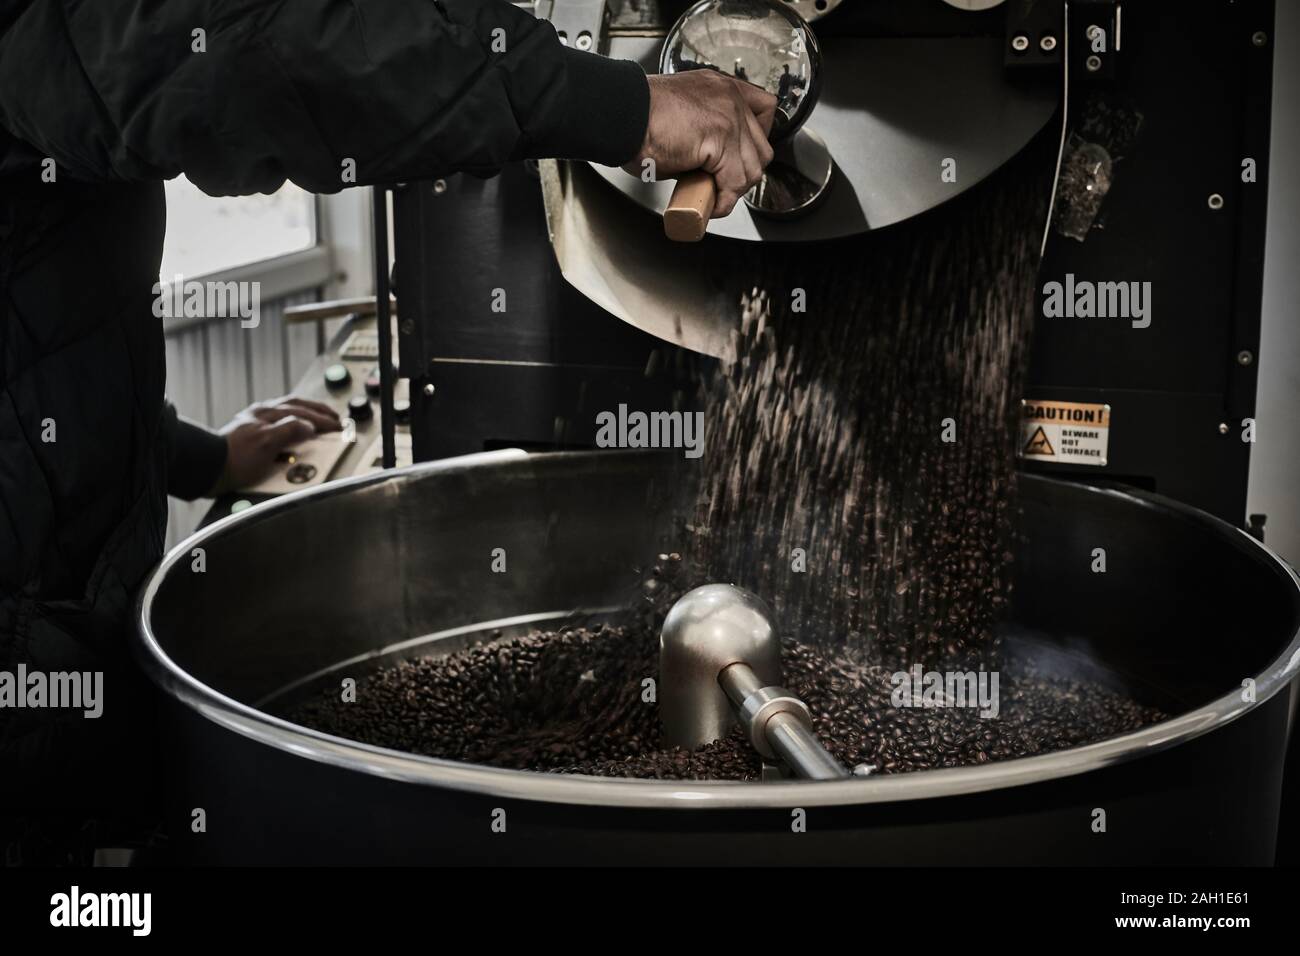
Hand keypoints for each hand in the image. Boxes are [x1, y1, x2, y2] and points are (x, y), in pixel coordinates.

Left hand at [213, 396, 340, 493]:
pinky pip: (276, 421)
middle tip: (334, 418)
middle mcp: (261, 414)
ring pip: (285, 411)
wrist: (208, 468)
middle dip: (317, 411)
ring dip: (304, 413)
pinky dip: (291, 423)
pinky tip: (291, 430)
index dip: (322, 419)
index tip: (338, 427)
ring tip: (317, 420)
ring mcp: (254, 422)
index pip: (302, 411)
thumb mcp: (266, 443)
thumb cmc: (234, 458)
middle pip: (295, 406)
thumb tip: (309, 425)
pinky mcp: (249, 434)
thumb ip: (289, 430)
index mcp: (267, 413)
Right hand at [624, 70, 776, 217]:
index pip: (764, 109)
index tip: (741, 158)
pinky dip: (724, 200)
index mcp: (720, 87)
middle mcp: (729, 97)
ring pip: (752, 168)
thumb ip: (703, 132)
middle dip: (744, 173)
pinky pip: (734, 181)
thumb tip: (710, 165)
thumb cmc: (635, 119)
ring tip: (712, 195)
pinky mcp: (721, 138)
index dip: (756, 141)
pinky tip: (710, 202)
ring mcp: (728, 116)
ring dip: (733, 190)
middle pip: (762, 147)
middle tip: (722, 185)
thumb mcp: (680, 116)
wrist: (620, 116)